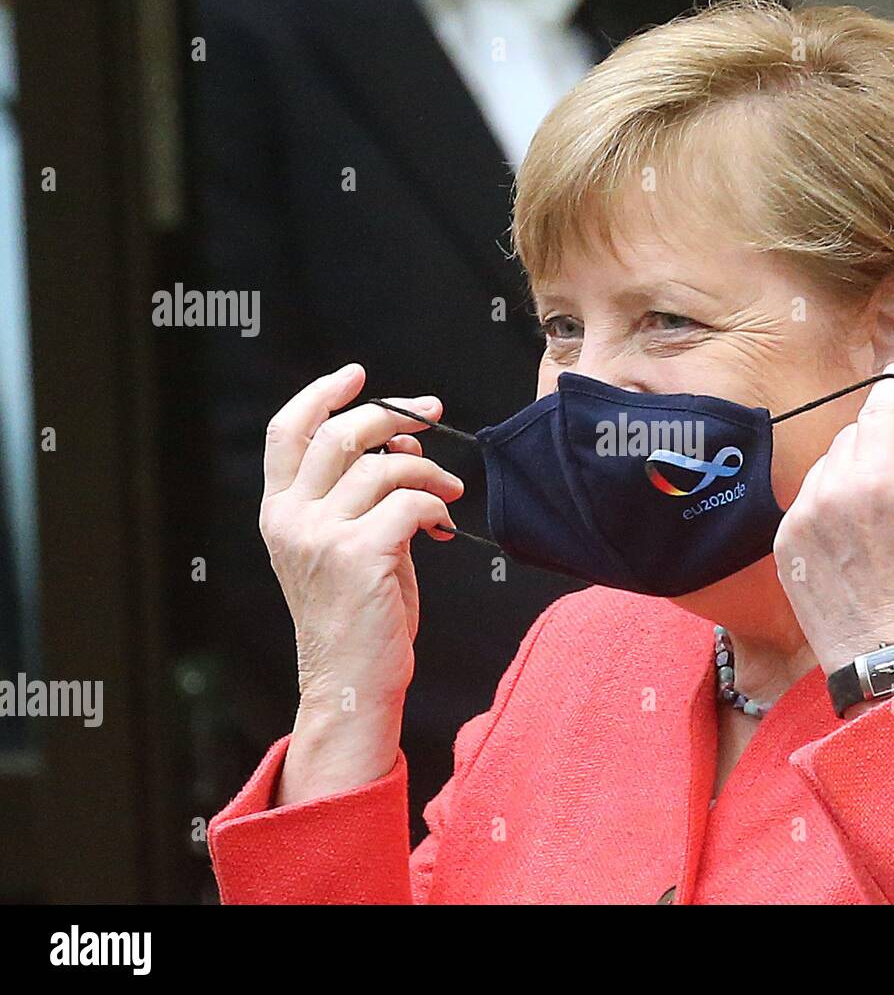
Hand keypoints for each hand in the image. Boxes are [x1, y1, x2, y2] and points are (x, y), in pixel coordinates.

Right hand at [258, 363, 464, 801]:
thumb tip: (401, 444)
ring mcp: (321, 536)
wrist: (351, 682)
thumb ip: (362, 494)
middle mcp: (291, 519)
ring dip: (429, 470)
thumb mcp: (346, 544)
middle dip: (392, 415)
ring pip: (384, 467)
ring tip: (449, 491)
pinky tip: (443, 524)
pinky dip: (435, 505)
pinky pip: (410, 502)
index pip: (286, 431)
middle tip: (431, 415)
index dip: (321, 393)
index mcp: (279, 513)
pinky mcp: (359, 555)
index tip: (357, 374)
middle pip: (339, 433)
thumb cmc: (356, 616)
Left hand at [773, 362, 893, 677]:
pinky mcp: (783, 541)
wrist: (890, 658)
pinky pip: (807, 498)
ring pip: (827, 465)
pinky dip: (829, 501)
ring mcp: (800, 517)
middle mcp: (830, 492)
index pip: (879, 409)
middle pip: (852, 435)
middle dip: (878, 440)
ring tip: (881, 514)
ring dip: (852, 470)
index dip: (891, 389)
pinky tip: (855, 533)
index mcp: (878, 480)